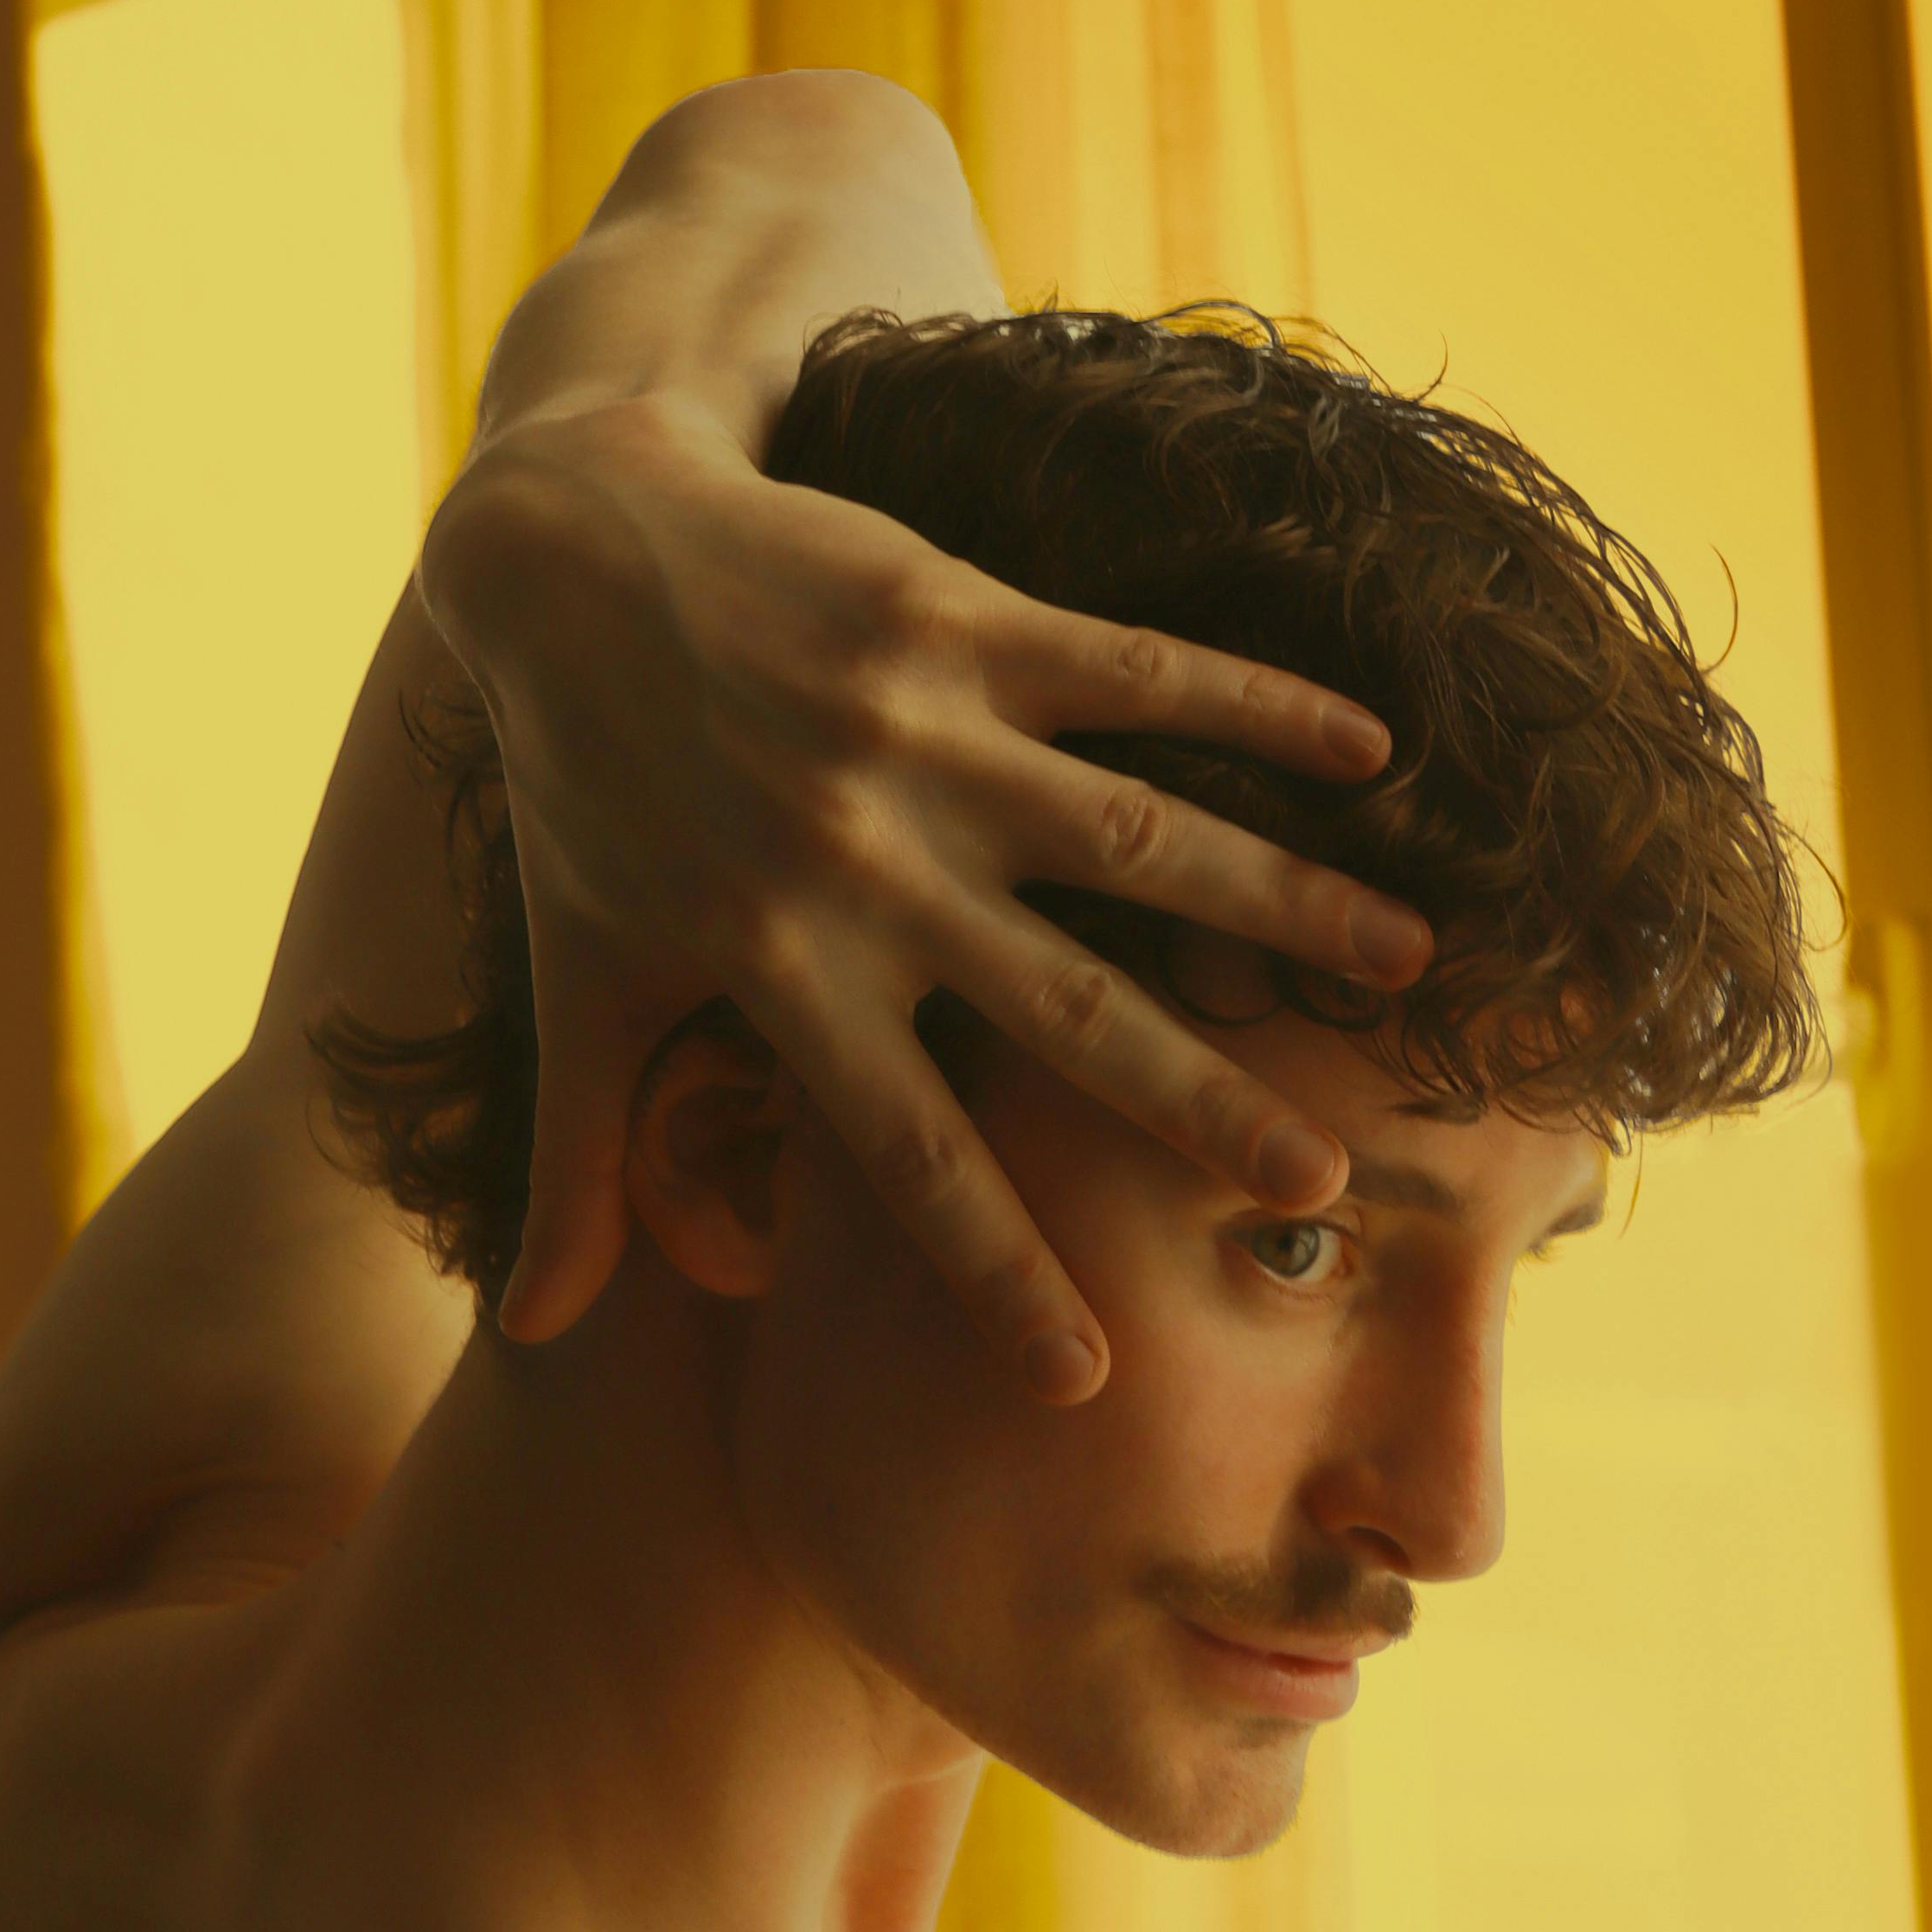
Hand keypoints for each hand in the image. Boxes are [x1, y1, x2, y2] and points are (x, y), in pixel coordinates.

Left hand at [417, 386, 1433, 1390]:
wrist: (568, 550)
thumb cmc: (579, 791)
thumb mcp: (574, 984)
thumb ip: (572, 1163)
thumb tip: (526, 1331)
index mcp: (783, 971)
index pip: (905, 1157)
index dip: (993, 1270)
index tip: (1086, 1382)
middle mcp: (866, 867)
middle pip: (1060, 1010)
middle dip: (1191, 1102)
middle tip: (1316, 1190)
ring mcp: (922, 737)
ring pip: (1133, 837)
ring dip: (1278, 896)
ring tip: (1404, 960)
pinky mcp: (961, 620)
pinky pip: (1136, 670)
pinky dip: (1255, 704)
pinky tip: (1367, 752)